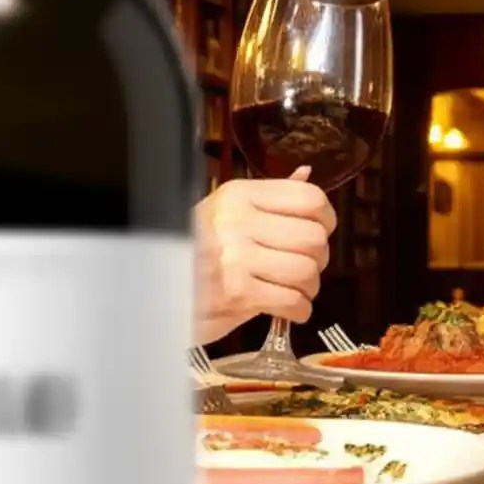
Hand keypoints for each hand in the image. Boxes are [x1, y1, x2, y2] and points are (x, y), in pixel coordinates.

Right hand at [194, 167, 336, 344]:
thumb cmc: (194, 252)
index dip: (326, 219)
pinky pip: (292, 301)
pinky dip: (300, 310)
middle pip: (314, 238)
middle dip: (319, 259)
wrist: (156, 289)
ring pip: (307, 272)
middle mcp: (238, 222)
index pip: (308, 198)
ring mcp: (237, 258)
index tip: (321, 231)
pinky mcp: (237, 293)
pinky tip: (289, 308)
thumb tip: (306, 174)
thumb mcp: (225, 214)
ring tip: (296, 290)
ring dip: (309, 288)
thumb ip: (269, 199)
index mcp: (239, 195)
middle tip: (305, 267)